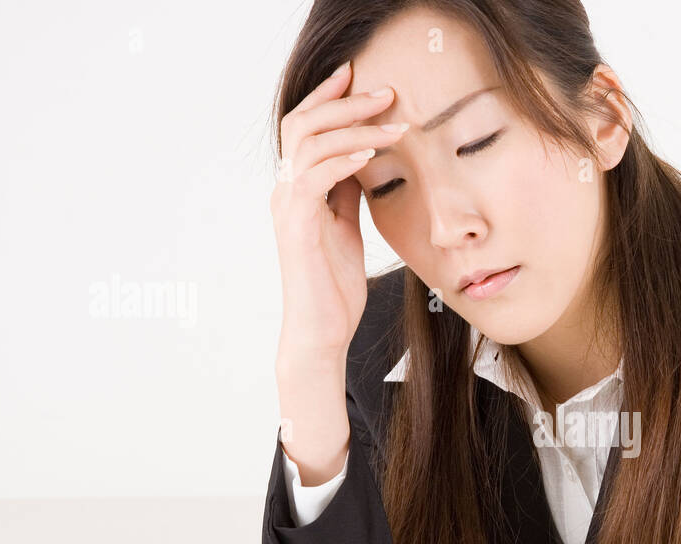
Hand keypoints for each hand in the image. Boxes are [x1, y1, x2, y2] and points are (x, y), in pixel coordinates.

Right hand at [271, 60, 407, 362]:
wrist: (321, 329)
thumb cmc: (335, 284)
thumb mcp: (347, 226)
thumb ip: (348, 191)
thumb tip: (365, 157)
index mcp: (298, 187)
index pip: (305, 127)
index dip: (329, 98)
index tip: (359, 77)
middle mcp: (286, 190)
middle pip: (303, 123)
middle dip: (345, 102)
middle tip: (386, 91)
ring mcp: (288, 206)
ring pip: (310, 144)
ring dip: (355, 127)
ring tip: (394, 122)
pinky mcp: (297, 226)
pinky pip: (315, 179)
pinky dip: (344, 161)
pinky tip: (372, 155)